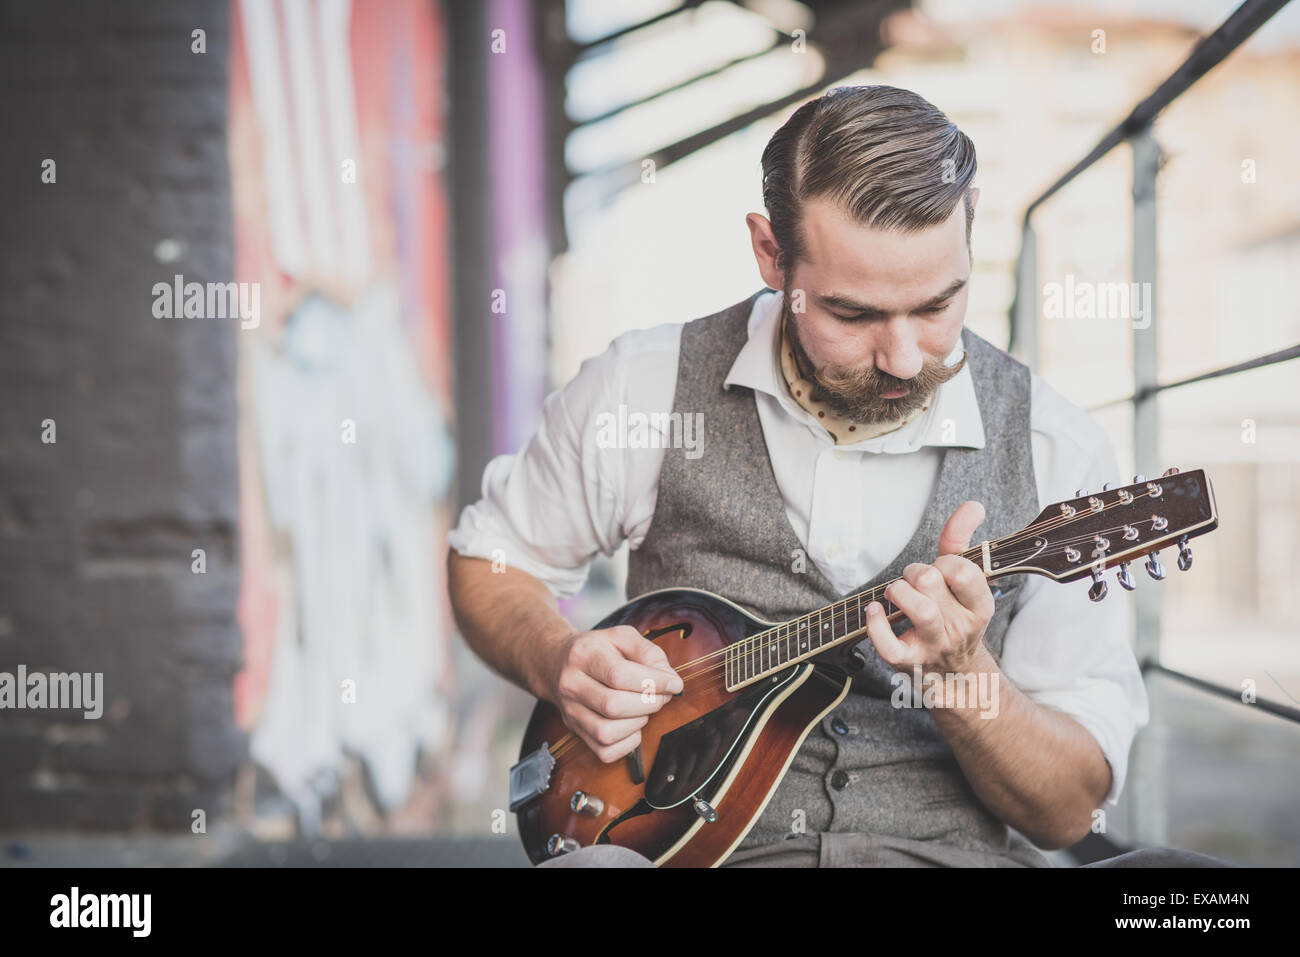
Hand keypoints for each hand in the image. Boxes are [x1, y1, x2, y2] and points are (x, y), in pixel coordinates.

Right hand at [547, 626, 682, 762]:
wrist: (556, 664)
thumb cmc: (597, 651)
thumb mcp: (622, 637)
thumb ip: (649, 653)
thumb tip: (671, 681)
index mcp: (583, 654)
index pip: (619, 675)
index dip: (653, 683)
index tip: (674, 684)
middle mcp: (571, 684)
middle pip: (613, 705)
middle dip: (648, 704)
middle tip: (661, 696)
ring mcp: (570, 711)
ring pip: (607, 733)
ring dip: (637, 724)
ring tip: (643, 709)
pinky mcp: (575, 731)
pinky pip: (605, 751)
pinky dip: (627, 743)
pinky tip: (632, 725)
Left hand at [863, 500, 994, 675]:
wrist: (954, 674)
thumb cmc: (953, 617)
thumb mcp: (964, 583)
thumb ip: (962, 542)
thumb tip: (973, 506)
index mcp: (979, 605)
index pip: (964, 571)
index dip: (945, 561)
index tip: (941, 569)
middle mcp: (961, 626)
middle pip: (930, 580)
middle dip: (914, 571)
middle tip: (913, 582)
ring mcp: (935, 645)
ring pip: (918, 608)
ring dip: (898, 591)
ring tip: (895, 594)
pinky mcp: (908, 662)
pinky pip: (888, 645)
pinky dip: (875, 625)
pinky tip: (873, 611)